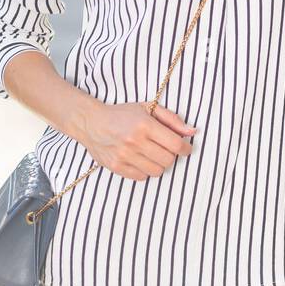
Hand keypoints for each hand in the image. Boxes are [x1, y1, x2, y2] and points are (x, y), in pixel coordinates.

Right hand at [81, 101, 197, 181]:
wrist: (92, 123)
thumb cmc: (122, 114)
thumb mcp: (148, 108)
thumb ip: (172, 120)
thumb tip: (192, 132)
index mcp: (145, 125)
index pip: (175, 144)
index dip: (185, 149)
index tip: (186, 149)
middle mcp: (134, 141)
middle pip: (168, 160)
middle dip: (171, 156)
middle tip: (165, 149)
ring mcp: (124, 156)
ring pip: (156, 171)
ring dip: (158, 164)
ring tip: (152, 154)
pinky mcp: (116, 167)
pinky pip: (142, 177)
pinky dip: (145, 171)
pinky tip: (140, 160)